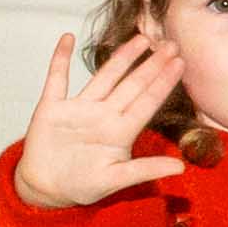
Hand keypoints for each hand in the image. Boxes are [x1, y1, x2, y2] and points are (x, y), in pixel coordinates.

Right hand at [13, 30, 188, 208]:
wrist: (45, 188)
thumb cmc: (82, 185)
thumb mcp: (115, 180)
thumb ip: (145, 170)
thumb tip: (182, 168)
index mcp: (120, 131)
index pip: (147, 102)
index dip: (163, 82)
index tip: (180, 62)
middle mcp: (103, 115)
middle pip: (132, 84)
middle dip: (151, 64)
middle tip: (170, 43)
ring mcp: (78, 109)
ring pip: (103, 77)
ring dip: (120, 57)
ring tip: (140, 38)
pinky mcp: (51, 108)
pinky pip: (56, 79)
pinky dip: (59, 59)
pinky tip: (67, 38)